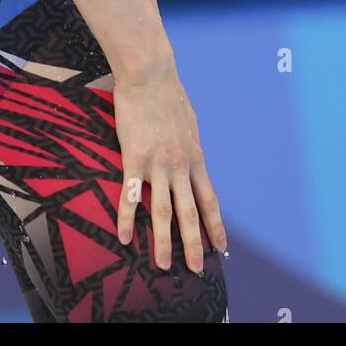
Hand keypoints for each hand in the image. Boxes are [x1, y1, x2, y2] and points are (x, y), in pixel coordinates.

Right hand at [112, 57, 226, 273]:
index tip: (221, 246)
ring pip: (163, 211)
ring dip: (163, 241)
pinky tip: (124, 238)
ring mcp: (158, 164)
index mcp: (195, 158)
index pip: (209, 199)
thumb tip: (192, 155)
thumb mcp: (190, 122)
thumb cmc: (169, 94)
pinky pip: (130, 196)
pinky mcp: (134, 158)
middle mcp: (180, 166)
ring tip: (162, 265)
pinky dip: (127, 219)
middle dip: (194, 244)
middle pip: (189, 213)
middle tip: (197, 269)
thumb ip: (190, 144)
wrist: (150, 75)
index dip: (215, 225)